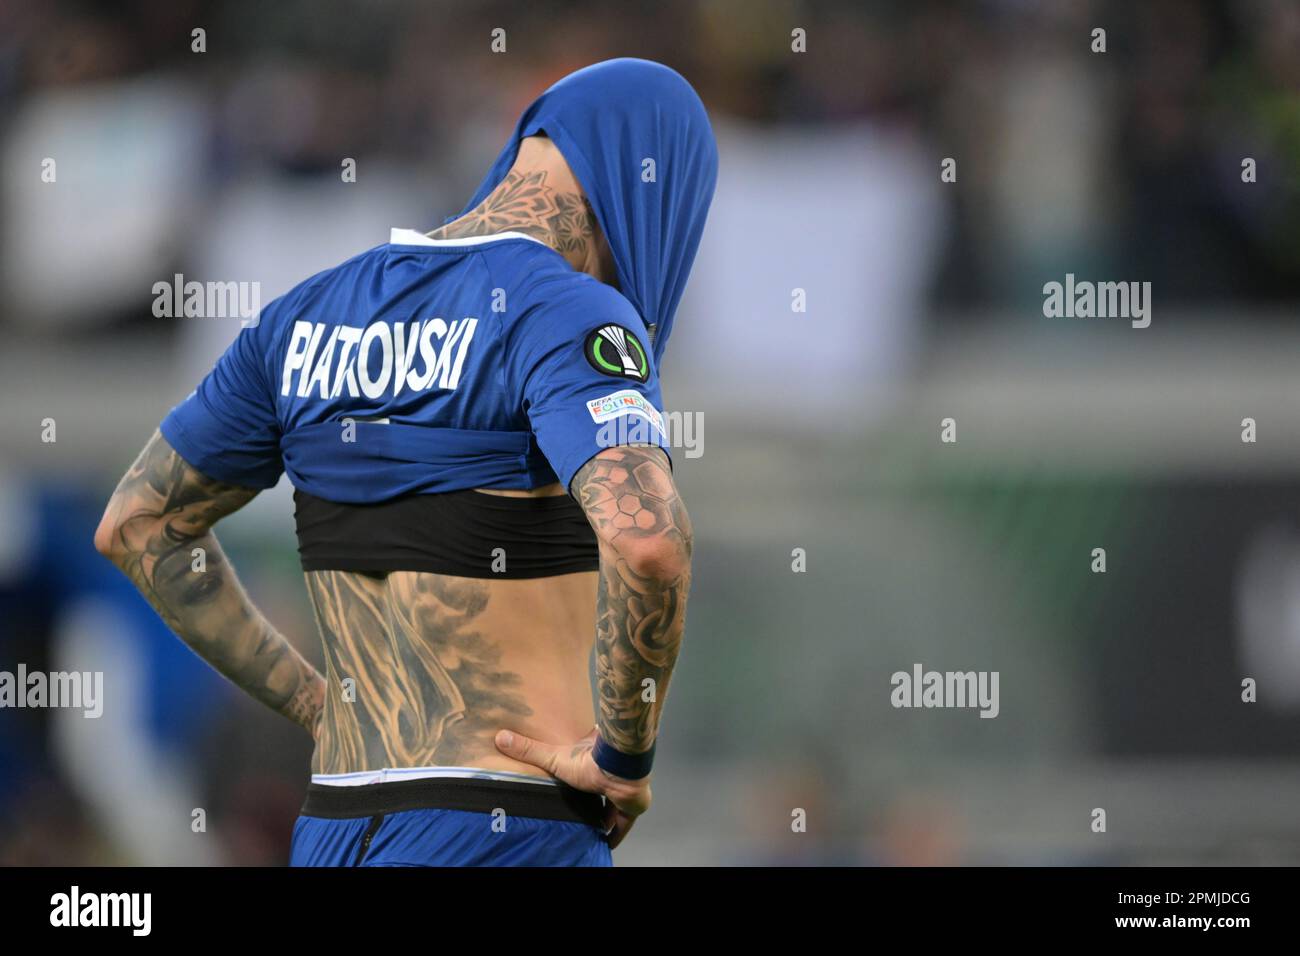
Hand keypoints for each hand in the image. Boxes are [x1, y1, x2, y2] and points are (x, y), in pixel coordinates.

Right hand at [494, 726, 650, 848]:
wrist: (621, 769)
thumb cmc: (590, 761)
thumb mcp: (554, 757)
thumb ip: (530, 750)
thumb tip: (500, 736)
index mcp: (598, 753)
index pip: (593, 761)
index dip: (585, 771)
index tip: (578, 777)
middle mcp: (615, 769)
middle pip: (604, 784)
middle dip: (594, 796)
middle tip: (580, 807)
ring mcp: (628, 787)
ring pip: (616, 803)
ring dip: (606, 814)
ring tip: (591, 826)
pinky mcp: (634, 805)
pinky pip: (624, 822)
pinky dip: (616, 833)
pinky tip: (607, 842)